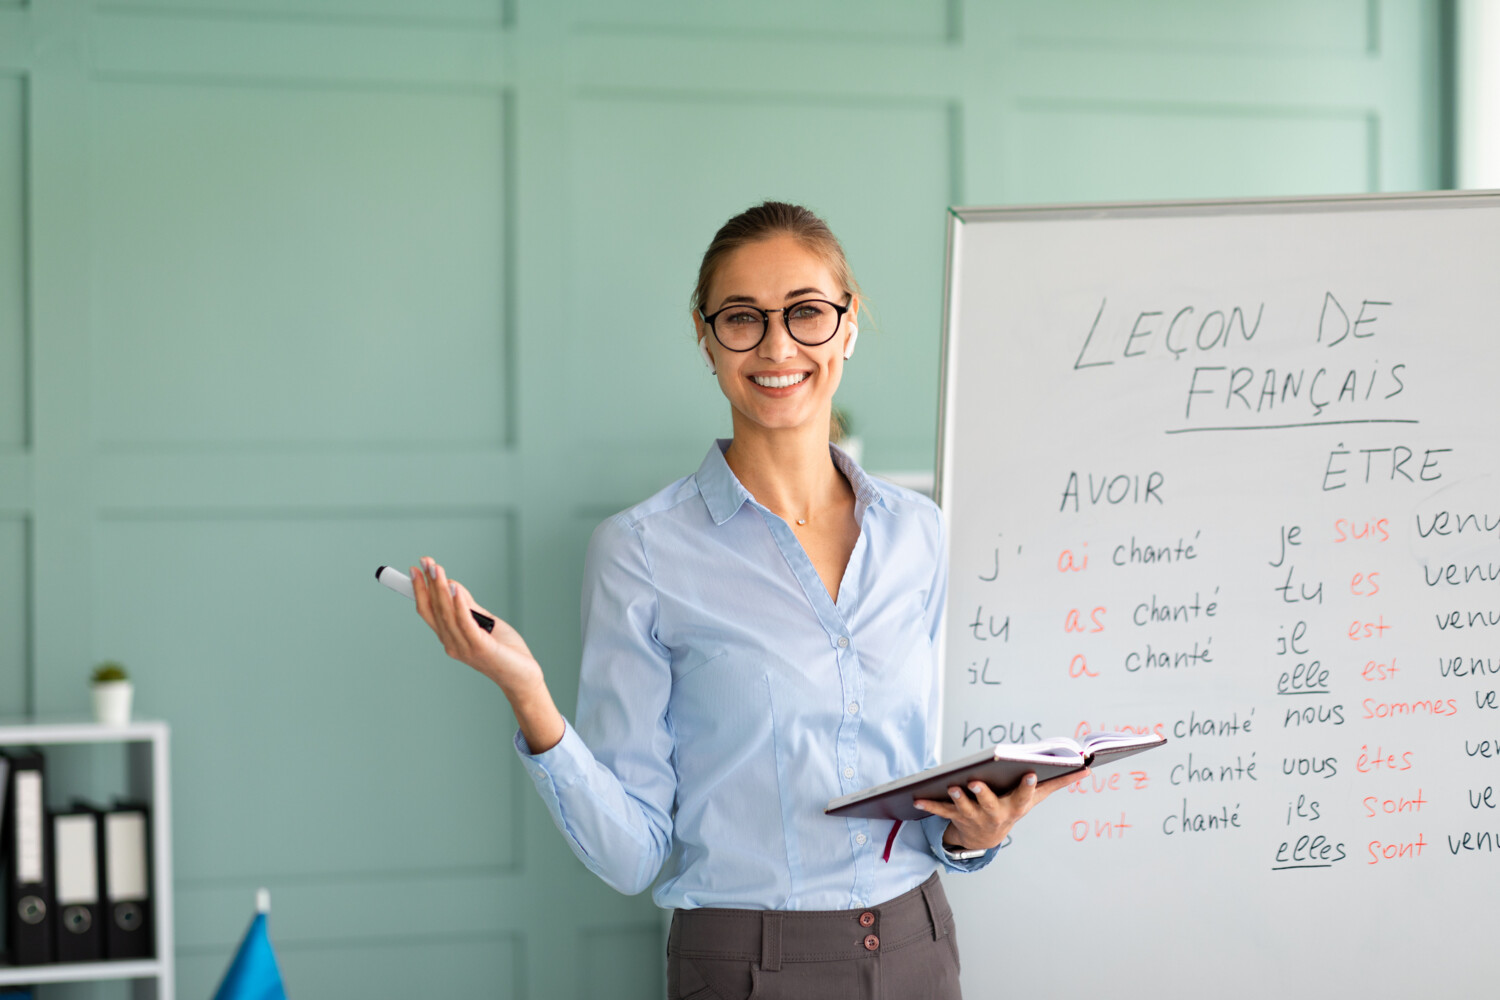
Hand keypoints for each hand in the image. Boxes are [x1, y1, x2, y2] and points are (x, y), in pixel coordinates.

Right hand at [411, 557, 562, 752]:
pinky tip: (455, 589)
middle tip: (425, 562)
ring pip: (447, 614)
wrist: (522, 677)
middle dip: (428, 584)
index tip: (416, 569)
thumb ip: (469, 606)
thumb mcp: (484, 623)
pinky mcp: (480, 647)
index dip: (420, 590)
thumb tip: (452, 585)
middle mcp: (452, 644)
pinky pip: (466, 623)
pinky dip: (460, 605)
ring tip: (437, 570)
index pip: (429, 612)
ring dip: (441, 590)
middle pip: (435, 610)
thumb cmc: (505, 651)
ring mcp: (464, 647)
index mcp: (450, 638)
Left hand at [914, 769, 1087, 851]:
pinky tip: (916, 796)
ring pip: (964, 808)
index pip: (1023, 796)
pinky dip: (928, 803)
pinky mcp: (955, 816)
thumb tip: (1086, 767)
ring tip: (952, 785)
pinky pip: (941, 810)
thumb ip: (1058, 782)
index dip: (1026, 786)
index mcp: (1015, 806)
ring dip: (958, 798)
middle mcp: (995, 814)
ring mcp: (974, 816)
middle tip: (976, 783)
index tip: (1029, 772)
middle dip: (983, 795)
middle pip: (990, 804)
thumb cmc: (1012, 808)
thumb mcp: (1035, 798)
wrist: (986, 838)